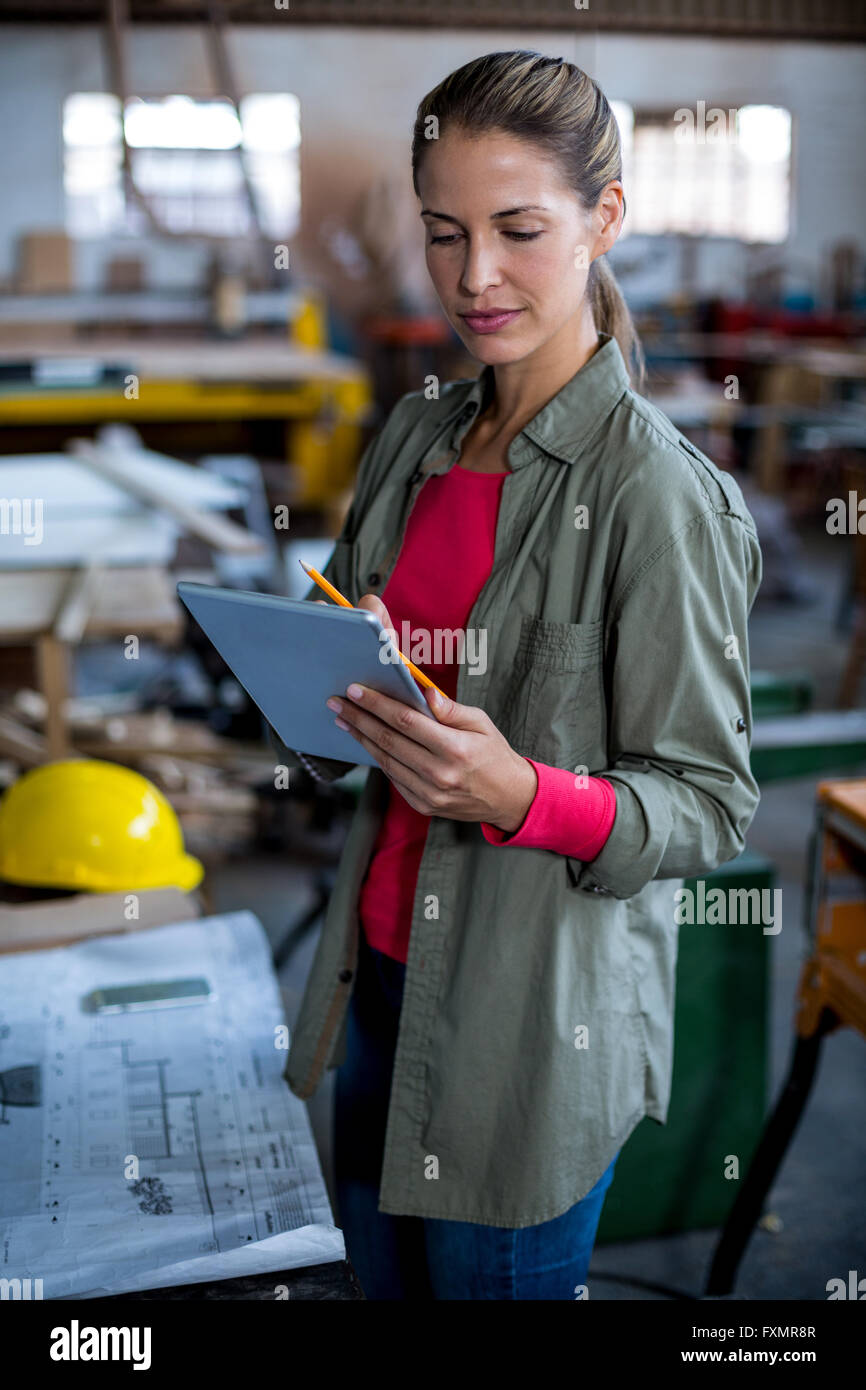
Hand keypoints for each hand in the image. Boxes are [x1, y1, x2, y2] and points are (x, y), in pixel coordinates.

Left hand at [325, 617, 537, 829]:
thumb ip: (450, 709)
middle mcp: (440, 773)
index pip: (406, 721)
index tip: (356, 691)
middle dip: (359, 718)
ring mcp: (430, 793)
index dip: (378, 705)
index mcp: (456, 748)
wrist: (509, 798)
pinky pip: (394, 778)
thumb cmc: (495, 753)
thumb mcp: (481, 723)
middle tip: (337, 703)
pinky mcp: (424, 805)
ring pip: (386, 761)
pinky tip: (367, 742)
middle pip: (388, 740)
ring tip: (345, 720)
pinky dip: (378, 758)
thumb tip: (423, 693)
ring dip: (361, 739)